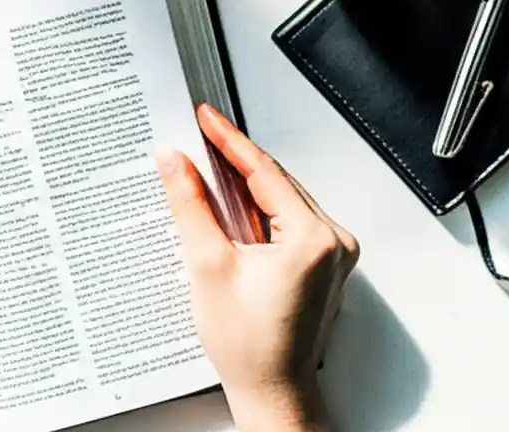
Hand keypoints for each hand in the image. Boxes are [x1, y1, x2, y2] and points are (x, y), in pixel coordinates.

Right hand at [156, 105, 358, 431]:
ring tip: (208, 168)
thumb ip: (190, 205)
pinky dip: (260, 209)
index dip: (228, 140)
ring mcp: (333, 255)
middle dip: (235, 160)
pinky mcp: (325, 265)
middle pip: (276, 182)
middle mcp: (333, 242)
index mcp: (312, 238)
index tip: (205, 118)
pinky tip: (233, 205)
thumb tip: (175, 162)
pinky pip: (291, 221)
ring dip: (247, 185)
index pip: (264, 171)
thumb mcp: (208, 264)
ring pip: (284, 200)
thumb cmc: (249, 346)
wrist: (272, 390)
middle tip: (198, 137)